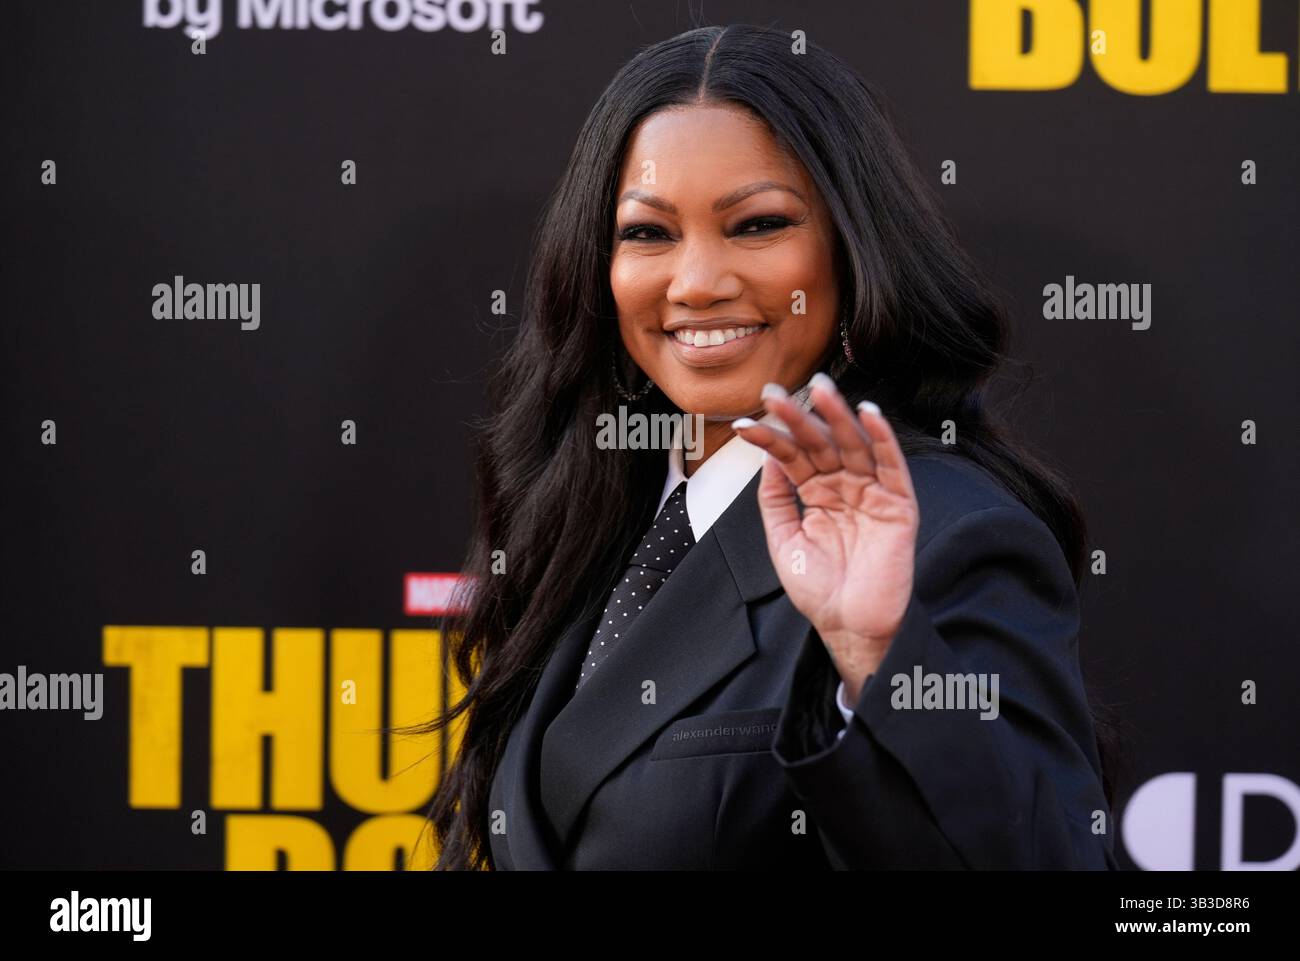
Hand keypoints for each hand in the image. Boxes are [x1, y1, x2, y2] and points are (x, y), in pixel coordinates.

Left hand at [732, 373, 919, 702]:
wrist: (848, 625)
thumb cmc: (818, 588)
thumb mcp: (783, 539)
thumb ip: (776, 498)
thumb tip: (770, 457)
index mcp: (818, 494)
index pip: (794, 456)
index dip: (773, 437)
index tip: (748, 420)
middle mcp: (845, 487)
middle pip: (822, 443)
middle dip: (800, 417)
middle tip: (777, 392)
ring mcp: (873, 494)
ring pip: (855, 445)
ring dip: (838, 416)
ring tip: (818, 390)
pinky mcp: (899, 506)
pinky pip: (892, 466)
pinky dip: (883, 438)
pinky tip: (868, 413)